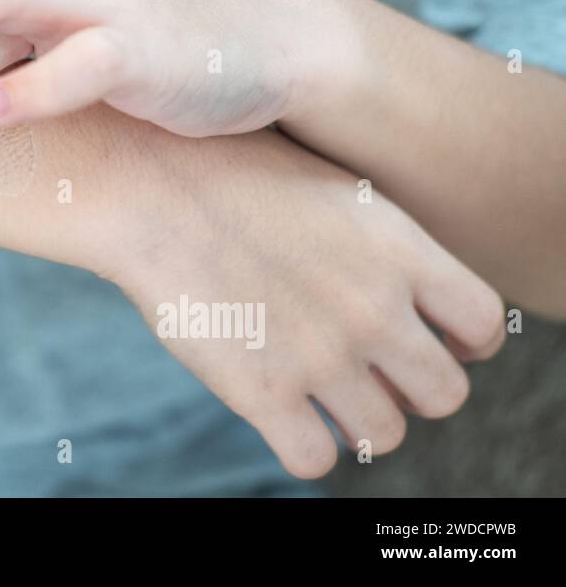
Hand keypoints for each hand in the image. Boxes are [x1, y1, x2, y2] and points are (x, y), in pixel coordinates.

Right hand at [88, 125, 506, 477]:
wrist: (147, 183)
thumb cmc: (227, 171)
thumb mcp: (330, 189)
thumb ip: (381, 246)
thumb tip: (402, 295)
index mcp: (400, 248)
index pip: (483, 325)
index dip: (461, 342)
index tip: (425, 338)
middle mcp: (375, 308)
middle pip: (444, 393)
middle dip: (409, 388)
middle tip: (366, 371)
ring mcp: (322, 355)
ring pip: (383, 434)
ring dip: (355, 420)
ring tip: (315, 392)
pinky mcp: (262, 391)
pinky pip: (314, 460)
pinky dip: (301, 444)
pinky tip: (276, 411)